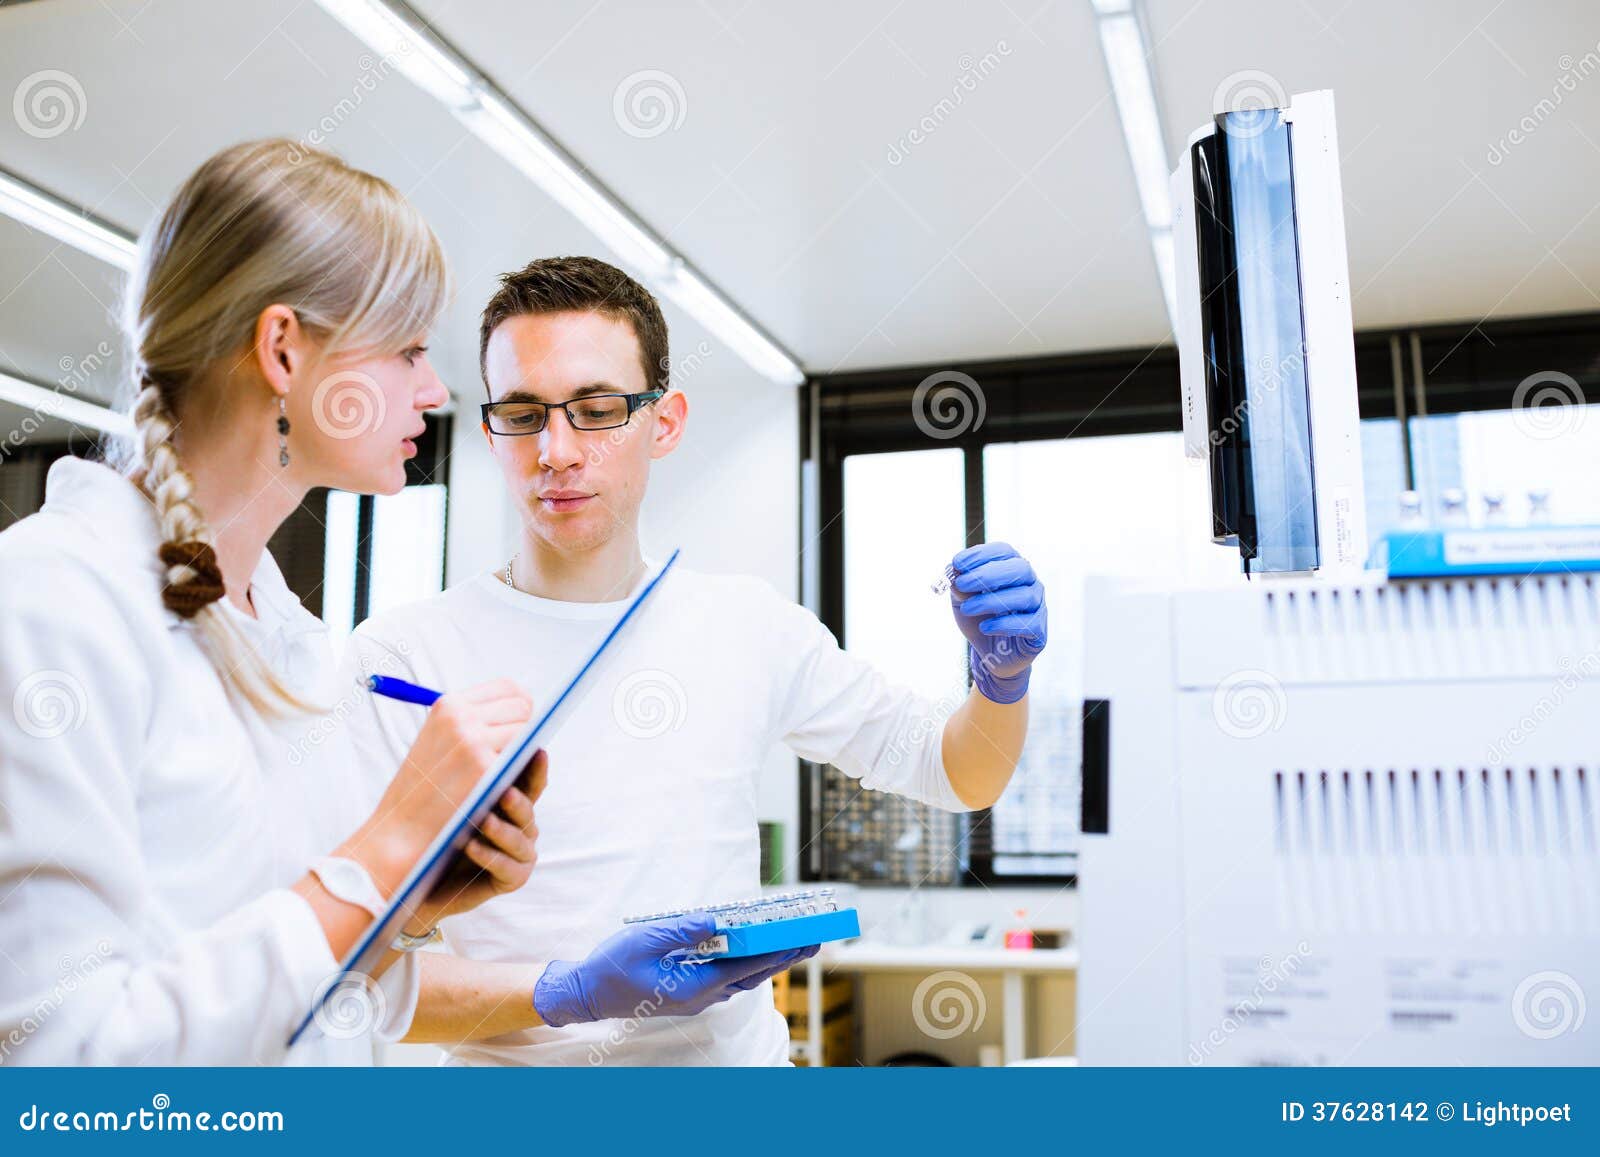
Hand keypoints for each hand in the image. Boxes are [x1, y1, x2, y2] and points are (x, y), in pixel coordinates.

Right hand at [347, 679, 533, 892]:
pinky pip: (523, 760)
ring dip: (521, 752)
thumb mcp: (439, 741)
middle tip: (512, 755)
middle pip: (522, 706)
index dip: (520, 706)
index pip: (507, 688)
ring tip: (501, 773)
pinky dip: (517, 774)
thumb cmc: (423, 790)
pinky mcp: (486, 769)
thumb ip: (474, 722)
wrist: (400, 832)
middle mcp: (461, 716)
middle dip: (524, 729)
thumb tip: (525, 710)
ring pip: (527, 733)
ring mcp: (474, 741)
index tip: (521, 725)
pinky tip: (500, 789)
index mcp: (449, 705)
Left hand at [403, 750, 547, 934]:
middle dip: (519, 797)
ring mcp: (519, 851)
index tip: (533, 749)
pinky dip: (491, 856)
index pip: (529, 776)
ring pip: (521, 837)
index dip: (534, 765)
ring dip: (502, 829)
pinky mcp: (511, 878)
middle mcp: (519, 822)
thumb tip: (474, 727)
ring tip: (483, 821)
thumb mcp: (450, 789)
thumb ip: (471, 762)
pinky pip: (509, 867)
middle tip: (503, 791)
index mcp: (509, 796)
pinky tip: (472, 847)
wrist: (414, 873)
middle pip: (529, 806)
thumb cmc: (430, 827)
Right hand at [532, 913, 818, 1026]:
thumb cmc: (611, 968)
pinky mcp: (690, 989)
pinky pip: (727, 976)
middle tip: (813, 940)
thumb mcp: (644, 940)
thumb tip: (714, 919)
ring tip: (794, 943)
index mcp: (693, 986)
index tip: (800, 939)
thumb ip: (681, 930)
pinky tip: (756, 949)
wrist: (588, 994)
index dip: (776, 952)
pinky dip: (747, 962)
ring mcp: (696, 995)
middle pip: (752, 975)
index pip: (745, 967)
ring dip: (769, 960)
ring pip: (742, 978)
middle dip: (783, 957)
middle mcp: (701, 995)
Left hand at [948, 542, 1046, 704]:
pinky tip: (985, 627)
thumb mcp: (963, 601)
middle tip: (962, 584)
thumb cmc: (979, 618)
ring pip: (1025, 596)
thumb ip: (960, 587)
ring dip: (991, 601)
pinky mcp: (1039, 631)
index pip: (1004, 551)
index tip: (957, 563)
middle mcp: (1030, 583)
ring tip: (967, 609)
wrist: (990, 653)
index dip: (981, 554)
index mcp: (1012, 568)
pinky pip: (1028, 623)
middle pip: (1020, 568)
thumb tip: (955, 574)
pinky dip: (1004, 624)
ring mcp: (1038, 606)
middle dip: (988, 574)